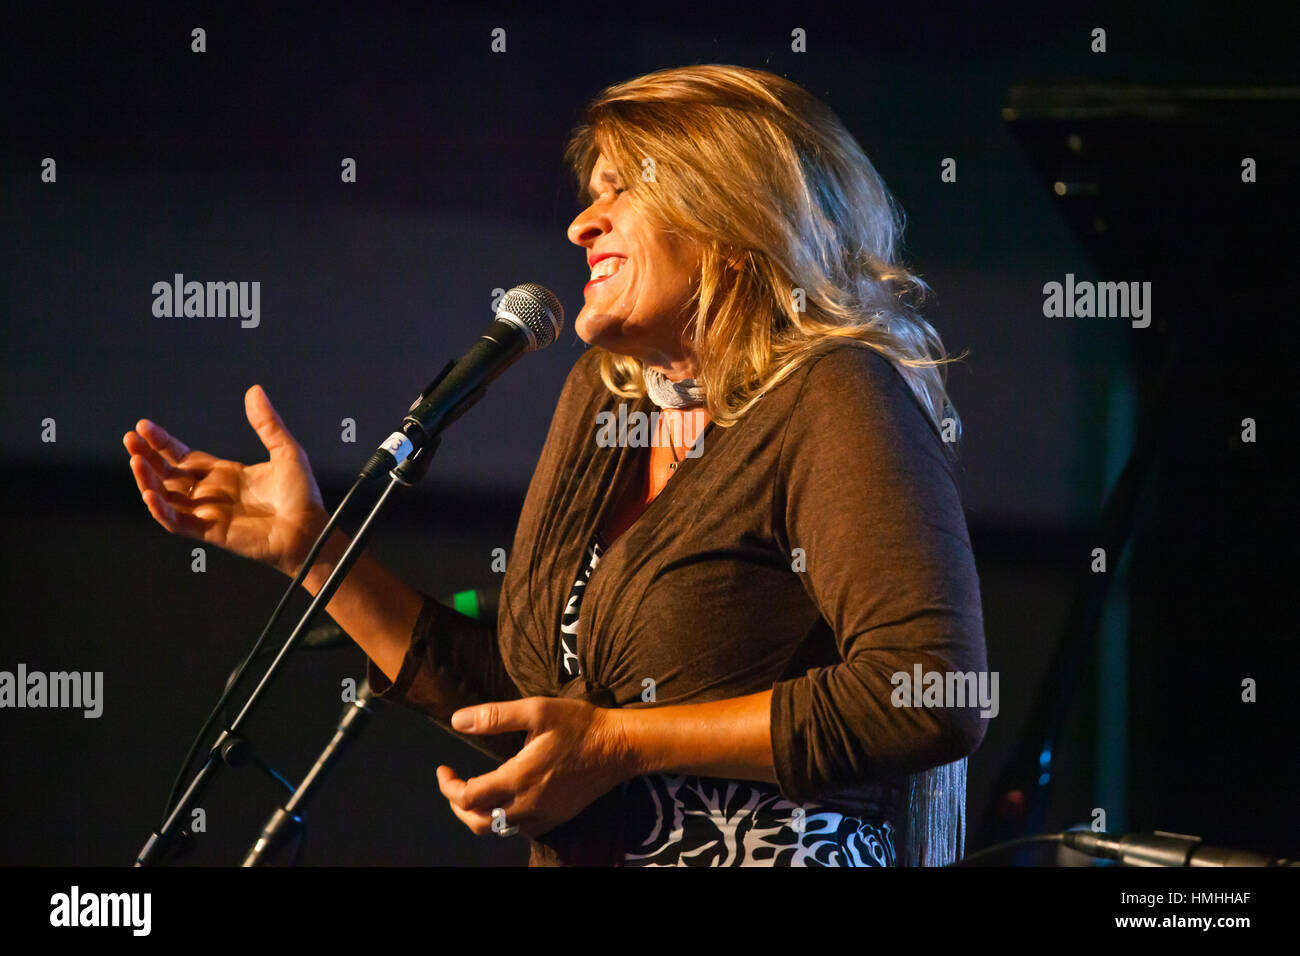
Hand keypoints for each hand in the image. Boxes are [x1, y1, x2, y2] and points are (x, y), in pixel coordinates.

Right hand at [123, 384, 327, 575]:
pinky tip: (150, 493)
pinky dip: (162, 510)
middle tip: (130, 439)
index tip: (144, 426)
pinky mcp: (210, 532)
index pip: (183, 456)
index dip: (163, 443)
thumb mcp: (286, 451)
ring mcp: (208, 513)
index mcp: (224, 473)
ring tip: (136, 462)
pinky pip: (178, 522)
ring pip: (166, 497)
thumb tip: (254, 390)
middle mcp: (211, 492)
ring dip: (148, 481)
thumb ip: (267, 424)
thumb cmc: (301, 495)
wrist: (310, 530)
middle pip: (168, 474)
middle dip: (148, 457)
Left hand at [436, 697, 632, 838]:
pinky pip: (521, 829)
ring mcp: (544, 815)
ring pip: (499, 830)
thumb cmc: (580, 725)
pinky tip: (505, 799)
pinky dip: (503, 819)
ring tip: (473, 792)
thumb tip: (457, 720)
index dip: (448, 786)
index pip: (468, 797)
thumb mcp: (537, 710)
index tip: (443, 769)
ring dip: (479, 815)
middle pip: (478, 823)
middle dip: (457, 807)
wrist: (620, 746)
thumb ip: (494, 716)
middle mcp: (529, 804)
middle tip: (452, 784)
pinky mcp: (557, 817)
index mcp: (519, 778)